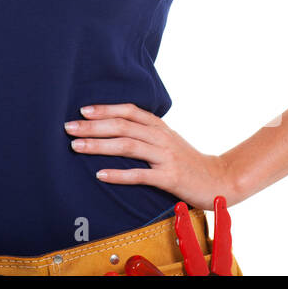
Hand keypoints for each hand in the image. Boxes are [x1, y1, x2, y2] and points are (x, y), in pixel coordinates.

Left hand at [65, 102, 240, 209]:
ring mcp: (165, 156)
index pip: (129, 111)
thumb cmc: (187, 160)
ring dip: (99, 145)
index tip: (83, 110)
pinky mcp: (170, 177)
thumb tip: (114, 127)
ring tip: (76, 147)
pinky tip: (100, 174)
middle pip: (122, 126)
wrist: (220, 179)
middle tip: (68, 128)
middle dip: (93, 126)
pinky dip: (119, 174)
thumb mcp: (167, 140)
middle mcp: (160, 137)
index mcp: (159, 126)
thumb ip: (145, 132)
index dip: (105, 108)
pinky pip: (140, 174)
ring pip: (128, 145)